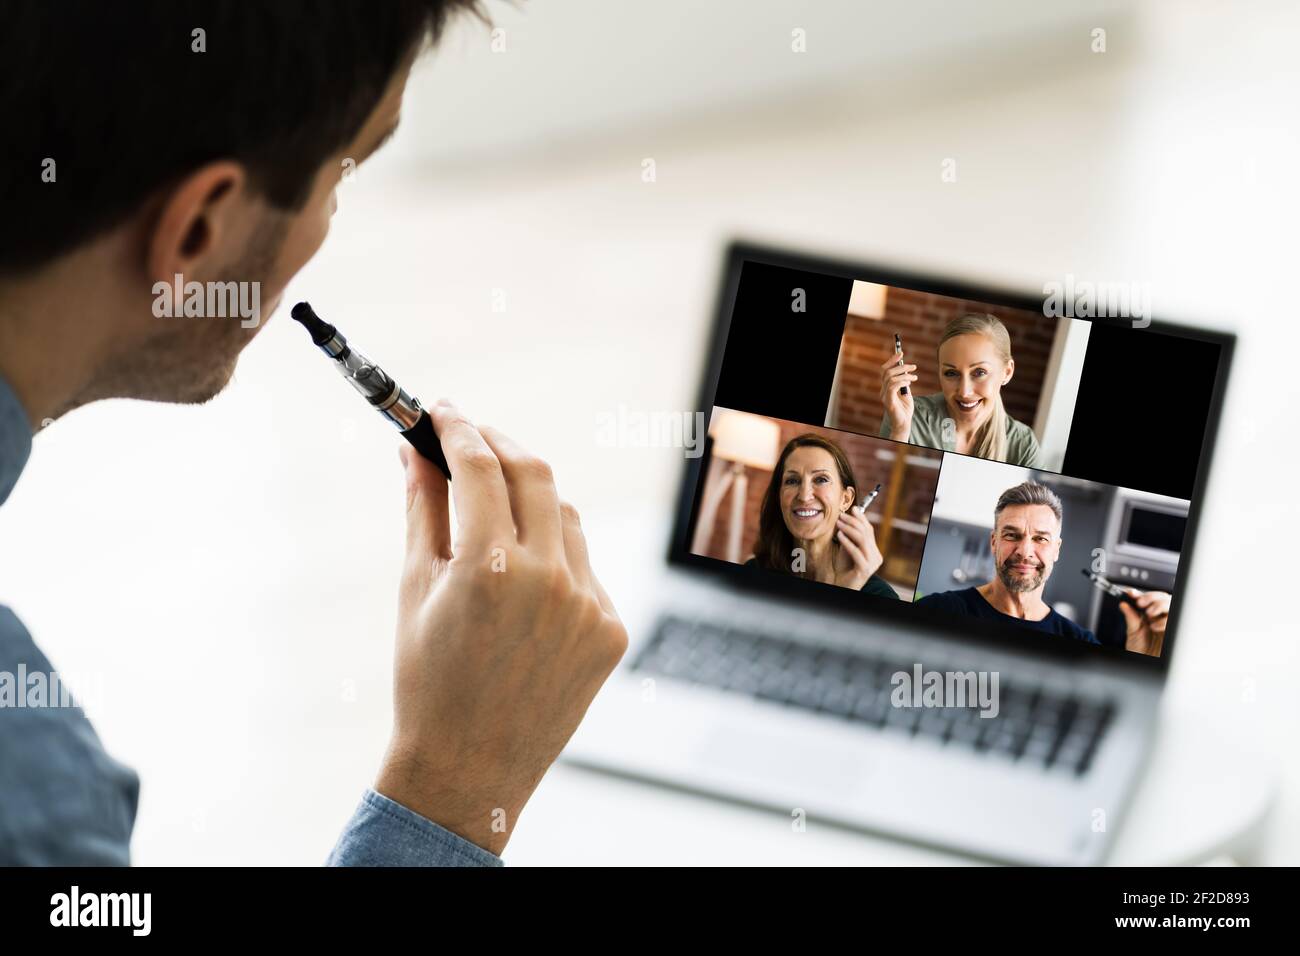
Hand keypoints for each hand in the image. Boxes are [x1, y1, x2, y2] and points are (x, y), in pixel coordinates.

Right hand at [375, 400, 627, 855]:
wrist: (469, 769)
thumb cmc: (426, 681)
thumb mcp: (414, 591)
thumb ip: (421, 511)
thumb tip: (412, 450)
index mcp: (488, 569)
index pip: (480, 466)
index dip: (458, 428)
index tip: (441, 410)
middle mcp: (548, 580)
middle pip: (535, 473)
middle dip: (500, 444)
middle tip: (472, 435)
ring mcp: (588, 605)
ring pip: (566, 516)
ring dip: (530, 499)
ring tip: (492, 508)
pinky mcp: (611, 629)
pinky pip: (585, 566)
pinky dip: (556, 554)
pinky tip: (524, 576)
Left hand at [832, 508, 884, 589]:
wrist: (841, 586)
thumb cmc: (843, 568)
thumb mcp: (847, 549)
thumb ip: (850, 537)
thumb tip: (847, 518)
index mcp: (874, 551)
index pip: (870, 531)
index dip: (861, 518)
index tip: (853, 509)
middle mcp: (876, 557)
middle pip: (866, 534)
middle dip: (853, 522)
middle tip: (841, 516)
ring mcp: (872, 563)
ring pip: (862, 540)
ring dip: (849, 529)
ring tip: (839, 524)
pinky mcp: (865, 569)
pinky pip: (856, 552)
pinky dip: (847, 542)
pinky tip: (839, 535)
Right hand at [879, 352, 916, 440]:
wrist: (904, 423)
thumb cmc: (905, 409)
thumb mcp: (906, 392)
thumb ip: (904, 382)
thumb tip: (906, 370)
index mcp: (886, 387)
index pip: (884, 370)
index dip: (892, 360)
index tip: (901, 353)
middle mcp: (883, 390)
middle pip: (887, 372)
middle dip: (901, 366)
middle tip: (914, 367)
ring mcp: (884, 396)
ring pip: (890, 378)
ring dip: (904, 375)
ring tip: (914, 378)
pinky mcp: (888, 401)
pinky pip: (892, 387)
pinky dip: (901, 382)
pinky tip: (909, 384)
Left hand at [1120, 588, 1169, 655]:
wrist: (1145, 661)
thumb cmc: (1140, 648)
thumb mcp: (1132, 632)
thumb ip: (1130, 617)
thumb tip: (1123, 604)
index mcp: (1147, 613)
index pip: (1147, 598)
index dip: (1139, 593)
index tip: (1131, 593)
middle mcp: (1158, 615)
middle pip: (1161, 597)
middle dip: (1151, 597)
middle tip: (1140, 603)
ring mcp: (1166, 621)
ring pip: (1169, 604)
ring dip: (1159, 606)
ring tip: (1149, 615)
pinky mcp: (1172, 629)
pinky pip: (1173, 619)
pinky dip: (1164, 620)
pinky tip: (1155, 626)